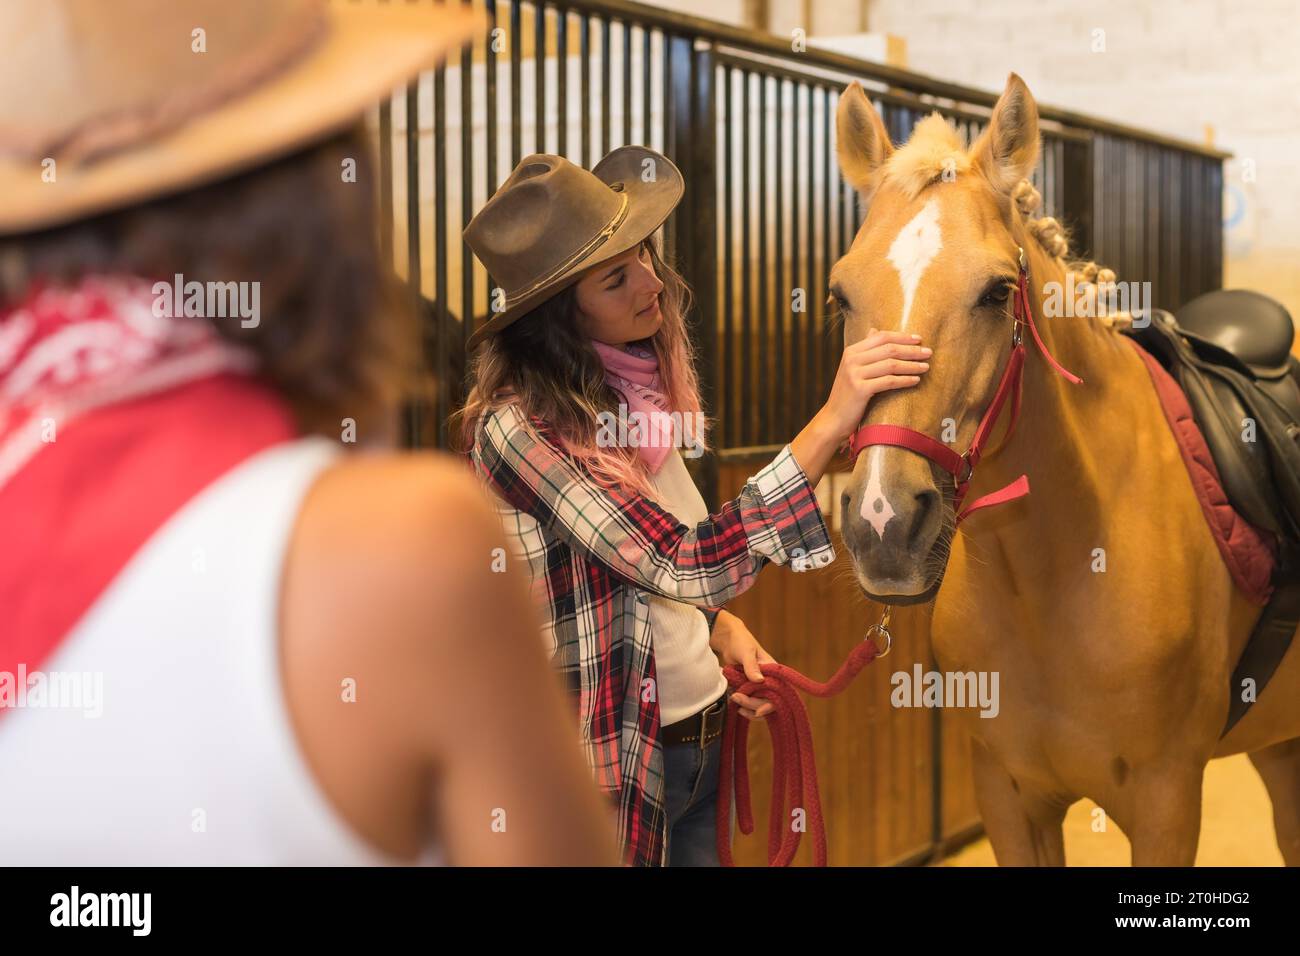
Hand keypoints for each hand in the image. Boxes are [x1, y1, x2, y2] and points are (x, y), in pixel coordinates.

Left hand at [709, 610, 775, 719]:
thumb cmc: (741, 641)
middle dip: (752, 705)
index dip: (769, 705)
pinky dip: (743, 704)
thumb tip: (759, 680)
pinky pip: (749, 702)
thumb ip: (752, 666)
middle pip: (766, 702)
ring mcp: (758, 686)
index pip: (778, 694)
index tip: (758, 711)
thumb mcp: (746, 652)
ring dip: (747, 707)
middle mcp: (769, 681)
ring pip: (758, 705)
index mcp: (774, 673)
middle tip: (736, 697)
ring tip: (735, 700)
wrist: (728, 640)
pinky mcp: (749, 688)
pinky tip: (734, 700)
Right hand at [816, 328, 932, 440]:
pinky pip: (889, 381)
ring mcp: (855, 374)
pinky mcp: (860, 389)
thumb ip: (865, 351)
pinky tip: (916, 380)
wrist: (833, 418)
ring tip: (926, 367)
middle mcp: (852, 360)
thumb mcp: (853, 368)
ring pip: (891, 365)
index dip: (902, 337)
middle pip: (889, 349)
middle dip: (911, 350)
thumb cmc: (848, 394)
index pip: (881, 337)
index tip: (919, 340)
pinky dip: (905, 380)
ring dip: (911, 365)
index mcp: (851, 351)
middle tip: (929, 353)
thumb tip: (875, 330)